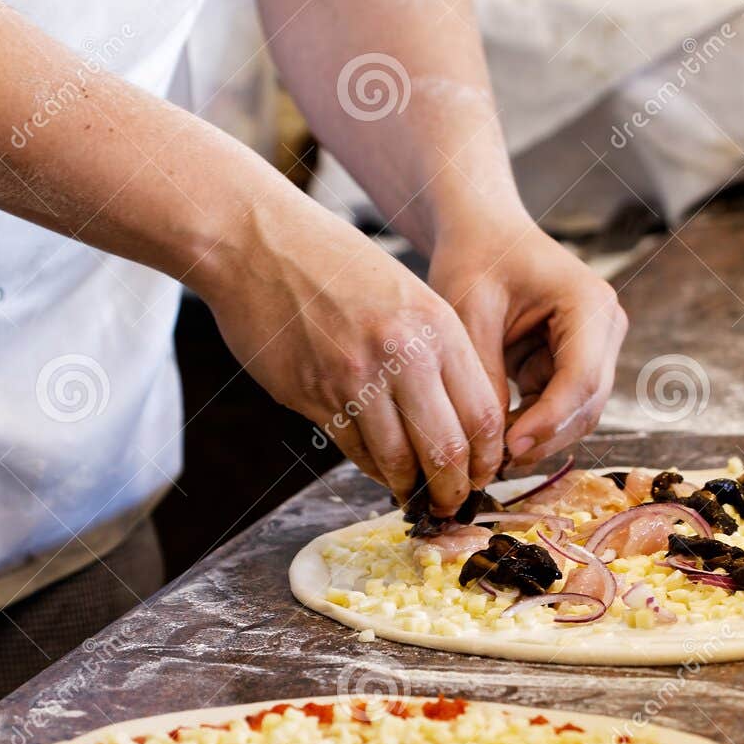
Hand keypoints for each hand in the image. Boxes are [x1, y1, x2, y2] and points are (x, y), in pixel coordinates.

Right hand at [194, 194, 503, 514]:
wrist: (255, 241)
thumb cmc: (333, 265)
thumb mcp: (405, 293)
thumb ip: (435, 352)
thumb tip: (458, 421)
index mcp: (436, 326)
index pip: (483, 414)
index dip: (488, 458)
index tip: (483, 474)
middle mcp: (402, 354)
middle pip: (447, 449)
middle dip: (453, 488)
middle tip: (452, 502)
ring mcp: (355, 378)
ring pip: (399, 461)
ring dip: (409, 488)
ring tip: (414, 494)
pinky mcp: (313, 396)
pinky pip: (355, 451)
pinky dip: (372, 469)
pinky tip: (379, 469)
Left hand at [428, 213, 627, 472]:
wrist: (483, 232)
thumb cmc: (476, 256)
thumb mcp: (469, 310)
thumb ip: (482, 372)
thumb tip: (488, 442)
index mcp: (590, 304)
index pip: (582, 378)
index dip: (548, 421)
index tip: (507, 449)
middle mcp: (605, 329)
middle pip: (586, 404)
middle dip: (542, 437)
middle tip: (493, 464)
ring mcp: (596, 349)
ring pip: (577, 415)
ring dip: (537, 438)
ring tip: (490, 455)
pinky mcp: (575, 364)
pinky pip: (559, 409)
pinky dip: (529, 427)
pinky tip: (495, 438)